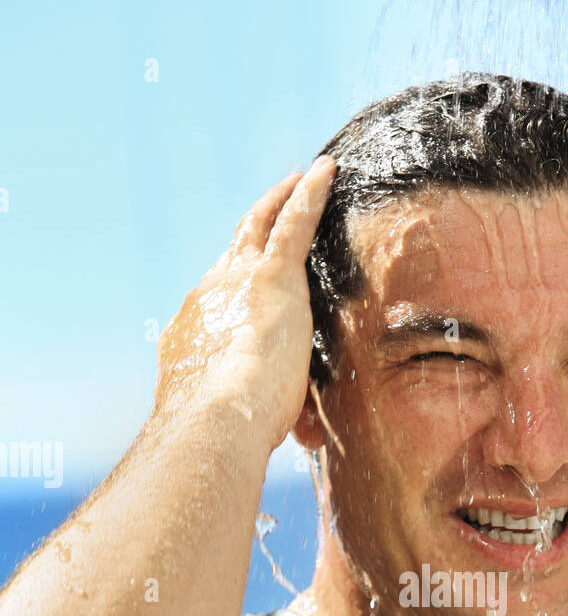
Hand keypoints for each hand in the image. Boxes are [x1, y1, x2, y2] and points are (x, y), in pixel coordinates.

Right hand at [154, 157, 336, 451]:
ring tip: (298, 180)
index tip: (244, 283)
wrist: (216, 419)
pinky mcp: (273, 274)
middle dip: (250, 229)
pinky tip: (325, 172)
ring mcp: (236, 281)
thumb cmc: (233, 435)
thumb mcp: (254, 423)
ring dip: (278, 201)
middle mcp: (207, 298)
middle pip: (232, 252)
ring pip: (258, 227)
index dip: (232, 289)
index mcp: (193, 336)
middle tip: (269, 206)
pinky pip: (293, 223)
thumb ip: (285, 420)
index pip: (216, 303)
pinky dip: (309, 196)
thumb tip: (314, 443)